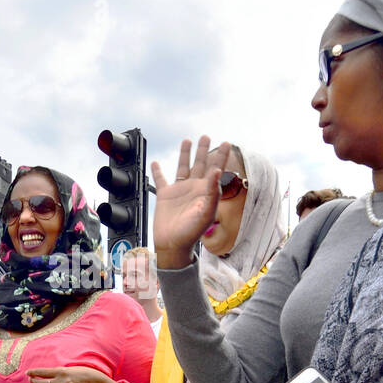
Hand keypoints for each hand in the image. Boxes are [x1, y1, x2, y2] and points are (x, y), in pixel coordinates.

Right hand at [151, 136, 228, 268]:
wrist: (173, 245)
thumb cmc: (191, 233)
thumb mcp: (206, 212)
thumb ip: (212, 192)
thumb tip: (217, 170)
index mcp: (206, 191)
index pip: (216, 169)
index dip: (222, 156)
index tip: (227, 143)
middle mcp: (194, 188)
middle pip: (200, 164)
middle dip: (204, 150)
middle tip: (206, 137)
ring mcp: (179, 191)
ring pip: (183, 167)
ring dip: (185, 154)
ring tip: (187, 141)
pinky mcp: (165, 195)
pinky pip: (161, 180)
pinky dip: (158, 171)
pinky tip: (155, 163)